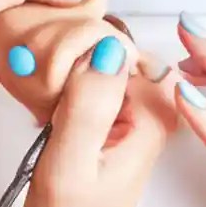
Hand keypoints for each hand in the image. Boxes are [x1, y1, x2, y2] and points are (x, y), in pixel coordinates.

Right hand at [21, 35, 175, 206]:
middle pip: (128, 58)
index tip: (70, 52)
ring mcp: (132, 125)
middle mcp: (150, 122)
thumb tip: (107, 49)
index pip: (139, 54)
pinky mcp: (113, 130)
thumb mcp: (70, 162)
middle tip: (55, 70)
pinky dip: (72, 87)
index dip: (102, 45)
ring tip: (52, 87)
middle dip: (88, 54)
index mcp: (153, 125)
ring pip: (110, 70)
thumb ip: (89, 105)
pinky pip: (97, 88)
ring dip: (78, 70)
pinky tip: (54, 103)